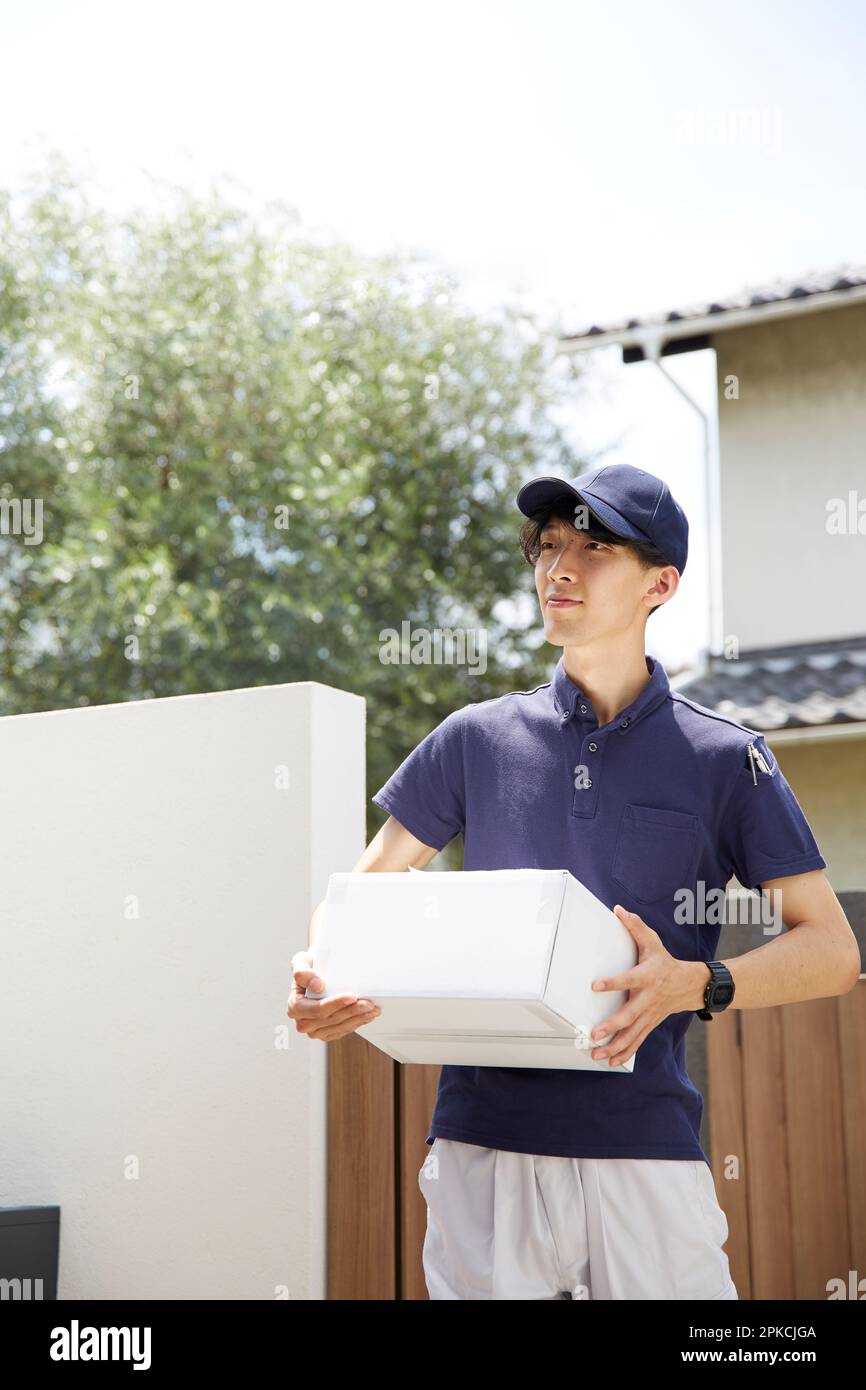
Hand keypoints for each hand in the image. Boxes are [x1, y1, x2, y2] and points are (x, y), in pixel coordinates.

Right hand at [287, 950, 380, 1041]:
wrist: (316, 972)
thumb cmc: (309, 966)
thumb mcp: (301, 961)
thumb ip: (303, 972)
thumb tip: (318, 986)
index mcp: (295, 1007)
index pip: (318, 1009)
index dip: (336, 1004)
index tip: (352, 996)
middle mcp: (303, 1022)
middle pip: (331, 1020)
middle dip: (352, 1012)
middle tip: (369, 1003)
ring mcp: (315, 1030)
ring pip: (339, 1027)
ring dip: (358, 1019)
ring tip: (372, 1009)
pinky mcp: (326, 1033)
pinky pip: (343, 1031)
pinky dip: (357, 1023)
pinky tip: (367, 1015)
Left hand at [589, 905, 697, 1066]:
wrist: (691, 985)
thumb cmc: (665, 962)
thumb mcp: (653, 942)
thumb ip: (635, 927)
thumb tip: (618, 909)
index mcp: (647, 977)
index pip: (628, 979)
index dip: (613, 982)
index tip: (595, 985)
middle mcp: (648, 999)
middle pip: (630, 1015)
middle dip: (612, 1026)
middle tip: (594, 1033)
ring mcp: (649, 1015)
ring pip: (632, 1034)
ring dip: (614, 1046)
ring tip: (596, 1054)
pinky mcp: (650, 1024)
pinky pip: (637, 1041)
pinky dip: (624, 1053)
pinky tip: (610, 1061)